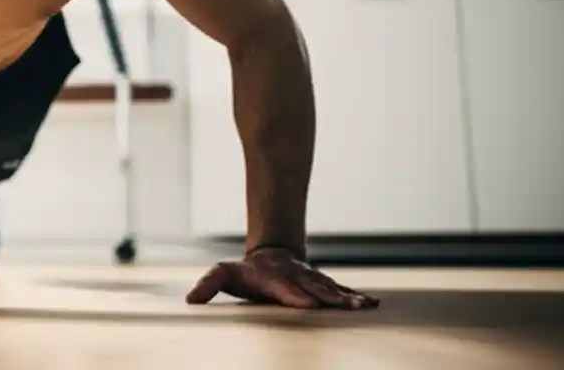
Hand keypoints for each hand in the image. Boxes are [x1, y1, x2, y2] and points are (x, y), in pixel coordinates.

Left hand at [186, 247, 378, 309]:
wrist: (270, 255)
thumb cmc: (246, 272)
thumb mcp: (223, 274)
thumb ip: (208, 285)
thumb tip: (190, 301)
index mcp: (273, 278)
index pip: (284, 288)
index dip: (294, 296)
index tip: (307, 306)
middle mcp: (296, 277)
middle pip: (314, 288)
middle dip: (330, 298)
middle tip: (347, 308)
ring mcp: (311, 280)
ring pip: (331, 288)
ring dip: (348, 298)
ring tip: (365, 306)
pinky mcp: (322, 285)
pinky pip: (342, 290)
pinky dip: (357, 296)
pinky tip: (373, 304)